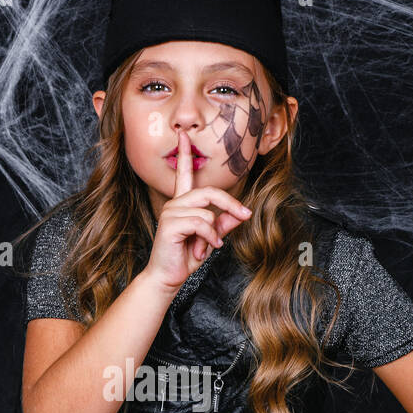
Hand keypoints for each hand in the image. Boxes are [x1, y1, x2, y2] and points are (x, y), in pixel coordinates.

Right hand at [142, 129, 252, 291]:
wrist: (168, 277)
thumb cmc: (185, 257)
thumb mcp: (210, 239)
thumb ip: (223, 224)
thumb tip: (241, 214)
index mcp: (182, 203)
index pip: (183, 173)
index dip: (184, 153)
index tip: (184, 135)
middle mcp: (175, 203)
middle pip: (209, 191)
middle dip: (230, 203)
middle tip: (244, 215)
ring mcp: (170, 212)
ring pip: (207, 211)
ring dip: (214, 231)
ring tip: (212, 245)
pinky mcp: (170, 224)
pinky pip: (201, 223)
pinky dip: (210, 237)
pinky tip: (208, 248)